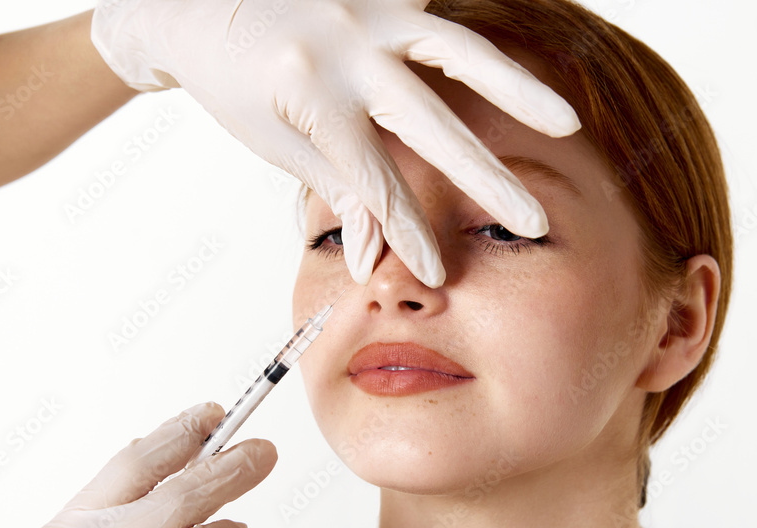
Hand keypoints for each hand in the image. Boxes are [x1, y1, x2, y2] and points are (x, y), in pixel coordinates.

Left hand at [91, 0, 579, 287]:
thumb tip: (376, 254)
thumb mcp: (274, 140)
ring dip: (516, 89)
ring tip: (565, 124)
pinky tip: (525, 60)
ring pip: (458, 51)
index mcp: (311, 95)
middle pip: (431, 124)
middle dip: (485, 178)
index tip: (440, 271)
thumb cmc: (229, 78)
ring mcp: (367, 9)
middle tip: (533, 221)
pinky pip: (439, 8)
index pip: (375, 180)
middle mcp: (346, 48)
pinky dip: (478, 42)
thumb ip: (335, 185)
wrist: (190, 0)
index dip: (408, 232)